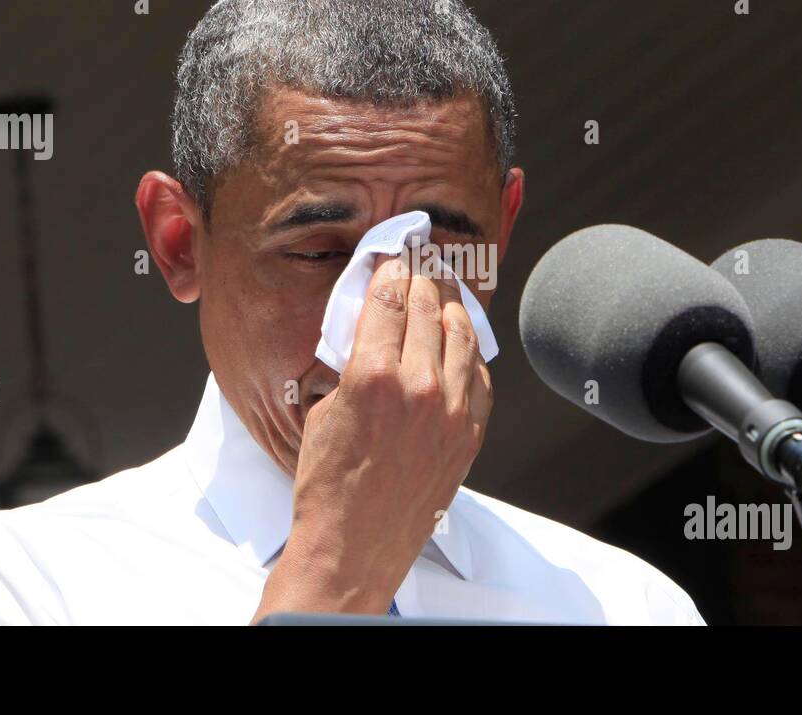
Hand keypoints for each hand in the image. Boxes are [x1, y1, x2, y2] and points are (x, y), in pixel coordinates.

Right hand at [251, 252, 492, 620]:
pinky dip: (469, 349)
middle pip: (428, 306)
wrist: (354, 545)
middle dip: (422, 276)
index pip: (390, 298)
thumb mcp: (323, 409)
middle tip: (420, 259)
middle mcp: (419, 387)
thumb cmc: (328, 483)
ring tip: (444, 288)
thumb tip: (368, 326)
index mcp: (373, 376)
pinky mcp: (469, 433)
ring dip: (451, 304)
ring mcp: (451, 411)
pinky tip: (459, 339)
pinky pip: (479, 374)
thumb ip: (350, 361)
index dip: (392, 268)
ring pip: (462, 333)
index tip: (393, 256)